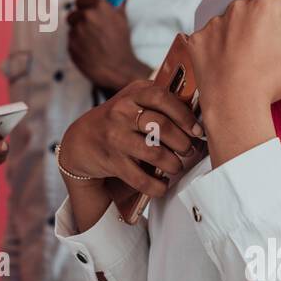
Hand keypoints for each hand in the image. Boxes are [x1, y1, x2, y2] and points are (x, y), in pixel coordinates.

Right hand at [58, 80, 204, 207]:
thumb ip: (160, 104)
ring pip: (154, 153)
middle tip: (189, 150)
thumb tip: (198, 119)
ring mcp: (115, 137)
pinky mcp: (111, 161)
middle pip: (161, 126)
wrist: (81, 141)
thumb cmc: (118, 121)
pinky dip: (157, 186)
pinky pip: (141, 178)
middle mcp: (121, 112)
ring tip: (176, 166)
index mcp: (132, 94)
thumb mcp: (134, 102)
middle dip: (182, 142)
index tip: (197, 130)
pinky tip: (162, 185)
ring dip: (173, 164)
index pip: (162, 97)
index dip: (184, 115)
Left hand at [67, 0, 150, 90]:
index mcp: (100, 7)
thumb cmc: (121, 44)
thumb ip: (116, 5)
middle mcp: (87, 16)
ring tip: (93, 44)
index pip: (80, 1)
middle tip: (91, 33)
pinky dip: (77, 46)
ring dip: (79, 35)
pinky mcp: (71, 45)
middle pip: (73, 15)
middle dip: (79, 22)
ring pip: (72, 29)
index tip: (86, 13)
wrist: (118, 68)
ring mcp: (77, 31)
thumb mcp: (122, 20)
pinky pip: (70, 42)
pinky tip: (88, 52)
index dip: (83, 8)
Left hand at [185, 0, 280, 165]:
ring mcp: (213, 23)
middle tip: (272, 46)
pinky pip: (212, 38)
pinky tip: (227, 63)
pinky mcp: (197, 39)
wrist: (235, 104)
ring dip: (242, 33)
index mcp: (263, 6)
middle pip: (257, 8)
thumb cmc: (270, 81)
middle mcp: (236, 8)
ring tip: (247, 59)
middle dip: (267, 23)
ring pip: (233, 22)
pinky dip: (220, 47)